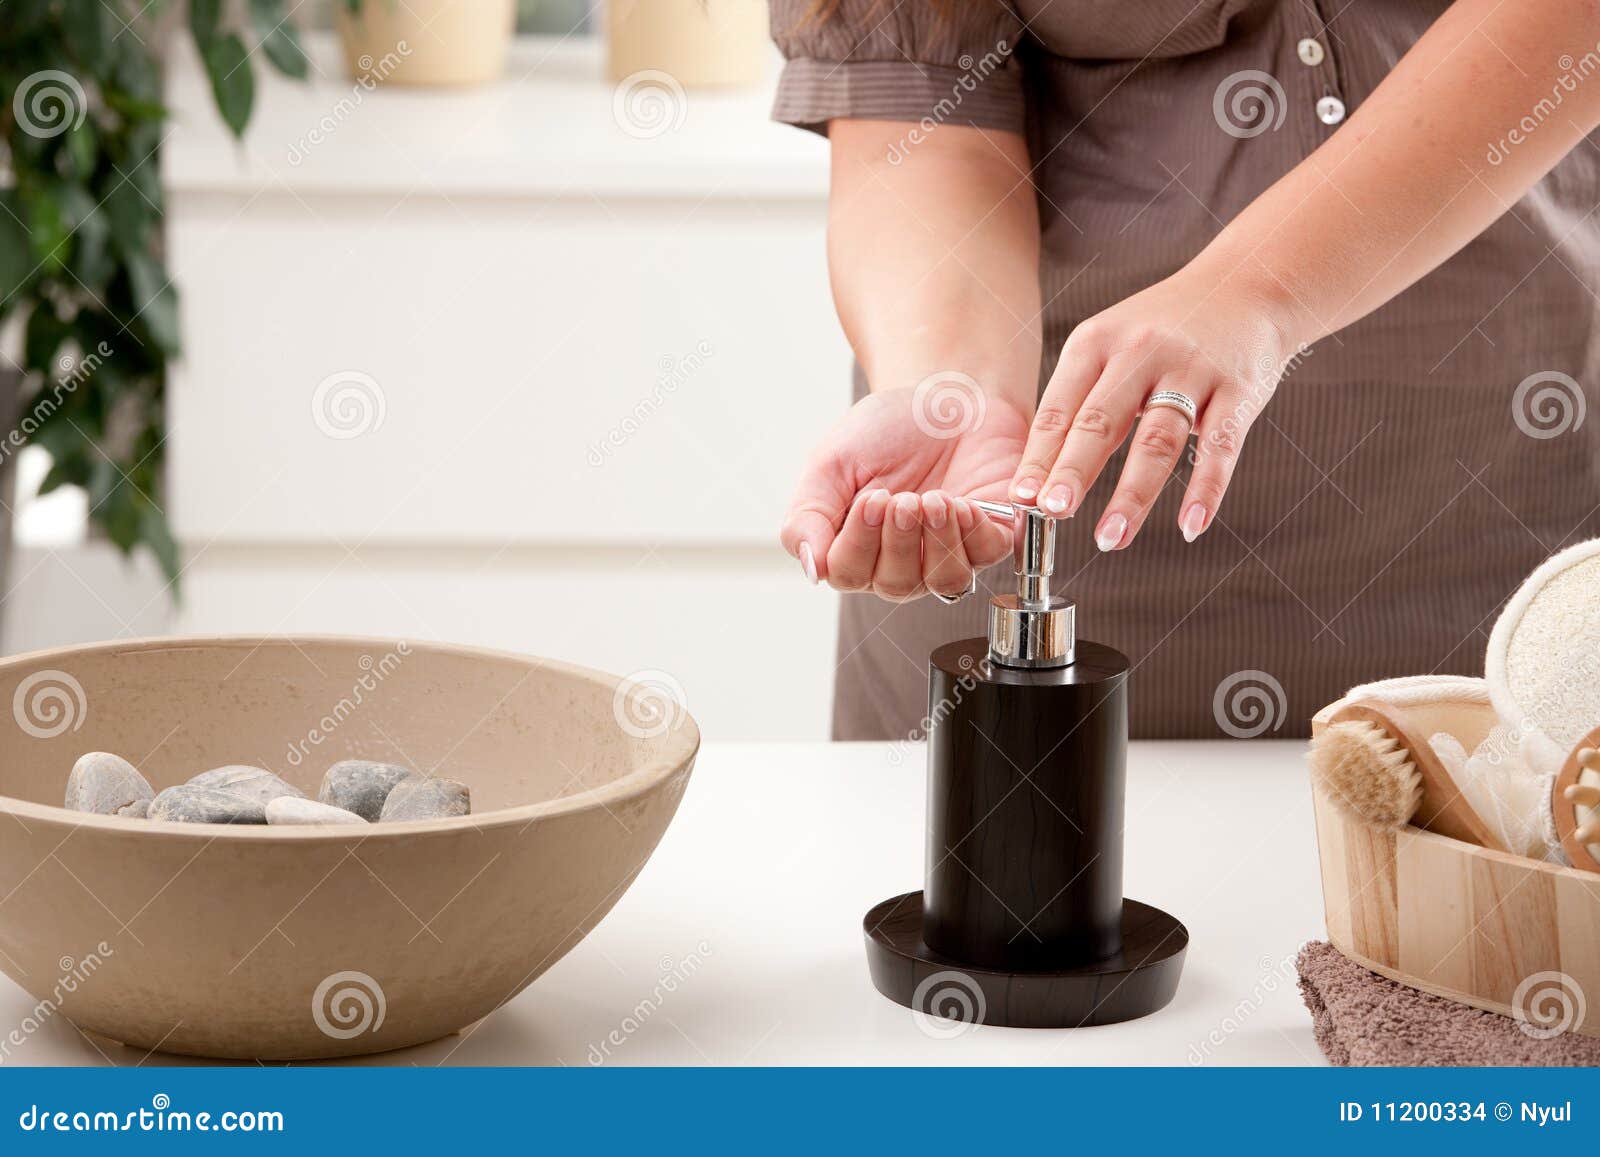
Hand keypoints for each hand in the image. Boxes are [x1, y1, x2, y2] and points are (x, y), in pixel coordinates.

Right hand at [781, 385, 1027, 599]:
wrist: (940, 397)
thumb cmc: (883, 431)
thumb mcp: (830, 463)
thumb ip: (808, 517)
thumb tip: (810, 568)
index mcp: (854, 546)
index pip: (848, 573)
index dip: (860, 543)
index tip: (872, 498)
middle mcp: (900, 559)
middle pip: (895, 583)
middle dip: (900, 540)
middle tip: (903, 497)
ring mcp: (946, 552)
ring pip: (945, 582)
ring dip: (938, 542)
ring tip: (935, 499)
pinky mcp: (989, 537)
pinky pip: (985, 556)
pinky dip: (973, 533)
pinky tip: (963, 503)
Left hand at [1007, 264, 1297, 549]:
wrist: (1247, 286)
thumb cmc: (1165, 330)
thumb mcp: (1110, 344)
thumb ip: (1079, 399)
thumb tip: (1038, 473)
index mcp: (1097, 342)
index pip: (1059, 408)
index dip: (1039, 456)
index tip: (1021, 497)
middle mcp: (1141, 352)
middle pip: (1101, 422)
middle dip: (1073, 472)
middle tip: (1053, 513)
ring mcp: (1192, 370)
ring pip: (1157, 440)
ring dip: (1132, 496)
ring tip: (1110, 537)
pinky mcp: (1238, 390)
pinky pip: (1221, 447)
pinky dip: (1206, 491)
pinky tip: (1190, 526)